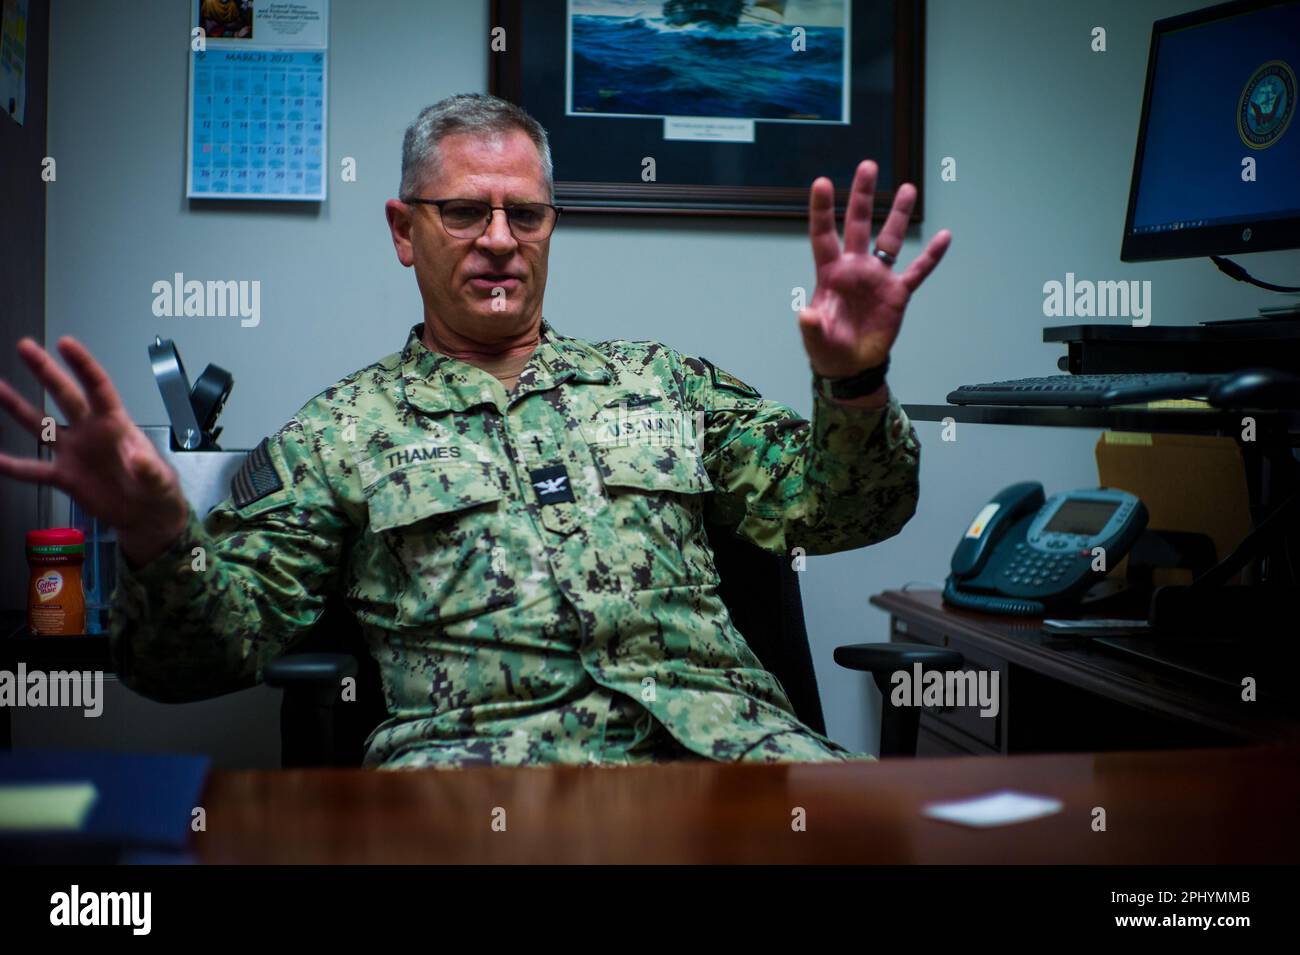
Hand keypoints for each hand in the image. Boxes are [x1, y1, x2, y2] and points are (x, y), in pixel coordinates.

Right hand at [0, 337, 188, 564]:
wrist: (145, 516)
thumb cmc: (157, 490)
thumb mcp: (159, 481)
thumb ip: (150, 470)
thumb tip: (140, 460)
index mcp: (116, 425)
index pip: (99, 388)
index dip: (83, 366)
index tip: (65, 343)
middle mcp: (90, 432)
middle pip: (65, 396)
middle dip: (46, 371)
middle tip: (25, 346)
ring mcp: (74, 452)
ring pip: (41, 425)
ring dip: (18, 408)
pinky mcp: (64, 477)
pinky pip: (33, 470)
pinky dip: (13, 466)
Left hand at [798, 160, 951, 379]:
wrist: (852, 366)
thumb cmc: (829, 349)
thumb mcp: (816, 338)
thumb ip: (811, 325)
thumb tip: (805, 314)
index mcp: (831, 274)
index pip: (824, 236)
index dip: (823, 210)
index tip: (823, 182)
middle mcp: (855, 268)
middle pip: (859, 225)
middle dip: (863, 196)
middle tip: (868, 166)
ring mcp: (878, 278)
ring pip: (891, 240)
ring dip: (899, 215)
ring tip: (907, 188)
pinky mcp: (897, 294)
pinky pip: (917, 271)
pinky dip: (931, 256)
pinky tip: (944, 237)